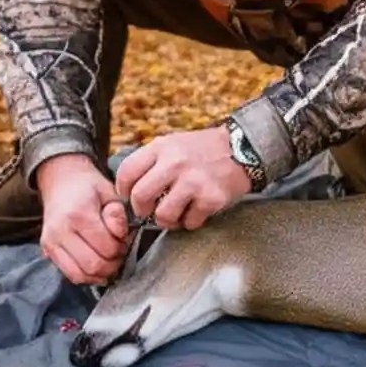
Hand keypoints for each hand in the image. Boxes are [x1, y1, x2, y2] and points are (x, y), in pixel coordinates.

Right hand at [35, 154, 130, 284]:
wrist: (61, 181)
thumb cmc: (89, 188)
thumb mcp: (109, 193)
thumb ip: (118, 215)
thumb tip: (120, 235)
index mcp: (79, 214)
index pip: (107, 248)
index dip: (121, 249)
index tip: (124, 241)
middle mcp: (61, 230)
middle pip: (93, 265)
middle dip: (112, 264)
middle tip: (118, 253)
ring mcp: (51, 242)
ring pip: (80, 275)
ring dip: (100, 273)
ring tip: (108, 260)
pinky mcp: (47, 249)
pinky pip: (70, 274)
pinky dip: (86, 276)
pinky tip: (96, 267)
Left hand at [115, 125, 251, 229]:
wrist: (242, 148)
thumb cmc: (203, 150)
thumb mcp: (173, 143)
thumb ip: (152, 161)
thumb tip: (129, 189)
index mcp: (161, 147)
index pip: (126, 172)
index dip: (123, 190)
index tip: (129, 196)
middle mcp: (175, 163)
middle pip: (139, 196)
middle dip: (141, 210)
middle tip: (149, 211)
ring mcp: (193, 181)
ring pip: (163, 215)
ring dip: (167, 220)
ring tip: (175, 213)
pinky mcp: (210, 198)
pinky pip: (189, 222)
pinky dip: (191, 221)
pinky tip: (196, 211)